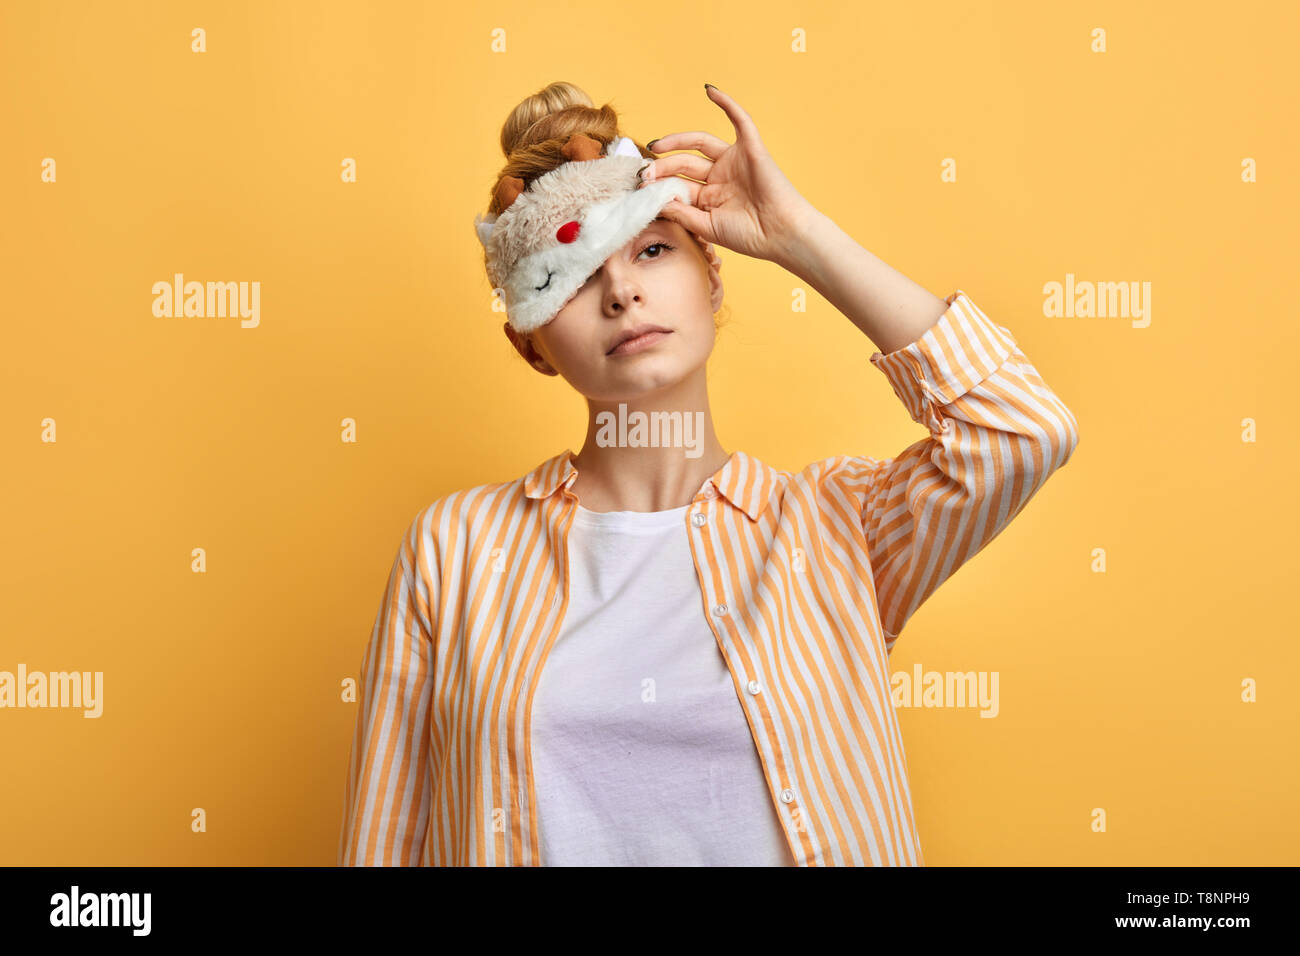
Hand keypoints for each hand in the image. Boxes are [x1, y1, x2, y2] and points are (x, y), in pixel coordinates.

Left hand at [638, 84, 819, 265]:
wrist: (781, 235)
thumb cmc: (750, 236)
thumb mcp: (707, 226)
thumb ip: (681, 212)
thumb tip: (654, 199)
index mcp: (710, 197)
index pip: (678, 183)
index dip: (659, 183)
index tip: (640, 186)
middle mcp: (720, 176)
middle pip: (684, 163)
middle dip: (662, 167)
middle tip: (644, 172)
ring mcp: (734, 161)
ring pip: (699, 143)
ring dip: (676, 142)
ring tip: (656, 147)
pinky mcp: (751, 148)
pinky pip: (740, 120)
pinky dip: (726, 103)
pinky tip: (709, 90)